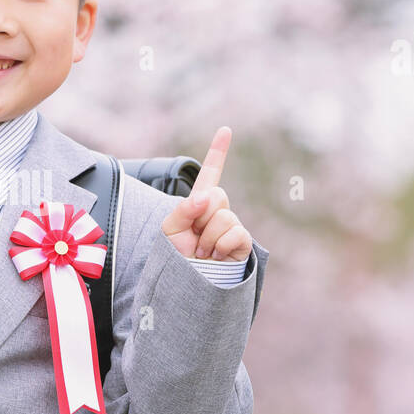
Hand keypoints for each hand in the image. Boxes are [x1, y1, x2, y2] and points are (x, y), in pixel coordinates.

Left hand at [161, 126, 251, 261]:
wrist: (186, 283)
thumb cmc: (176, 256)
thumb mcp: (170, 229)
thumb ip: (183, 209)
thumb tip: (206, 197)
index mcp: (200, 203)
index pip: (210, 174)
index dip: (218, 152)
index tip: (225, 130)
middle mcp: (219, 211)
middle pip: (216, 196)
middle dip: (200, 218)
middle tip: (194, 239)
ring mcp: (232, 226)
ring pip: (223, 217)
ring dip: (207, 239)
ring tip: (203, 253)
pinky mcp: (243, 243)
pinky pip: (235, 233)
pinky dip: (221, 247)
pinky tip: (216, 257)